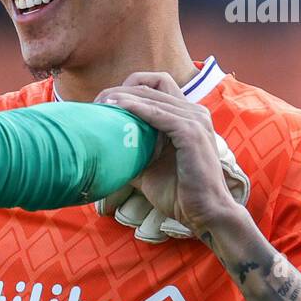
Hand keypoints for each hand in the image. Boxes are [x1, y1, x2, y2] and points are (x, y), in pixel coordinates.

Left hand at [95, 73, 242, 235]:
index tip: (103, 103)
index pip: (155, 86)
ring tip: (100, 104)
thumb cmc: (178, 193)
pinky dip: (137, 109)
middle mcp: (194, 112)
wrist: (204, 214)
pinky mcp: (192, 133)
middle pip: (151, 86)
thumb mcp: (148, 168)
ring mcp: (195, 121)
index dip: (128, 89)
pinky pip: (160, 114)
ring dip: (124, 98)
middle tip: (95, 102)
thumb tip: (103, 150)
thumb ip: (132, 152)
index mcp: (186, 116)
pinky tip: (117, 108)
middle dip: (120, 90)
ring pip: (153, 96)